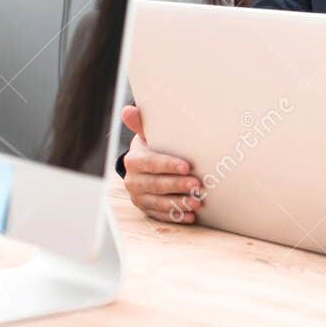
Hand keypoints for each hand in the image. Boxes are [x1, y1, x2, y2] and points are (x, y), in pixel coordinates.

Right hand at [120, 105, 202, 223]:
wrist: (143, 166)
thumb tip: (128, 110)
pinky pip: (160, 215)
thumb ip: (140, 123)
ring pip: (159, 203)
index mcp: (134, 161)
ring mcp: (138, 197)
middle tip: (197, 186)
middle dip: (178, 186)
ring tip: (197, 202)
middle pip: (156, 185)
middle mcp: (133, 180)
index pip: (151, 163)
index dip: (168, 165)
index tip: (187, 166)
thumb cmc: (152, 147)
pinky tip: (190, 216)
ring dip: (179, 203)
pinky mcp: (146, 209)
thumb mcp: (146, 135)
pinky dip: (175, 217)